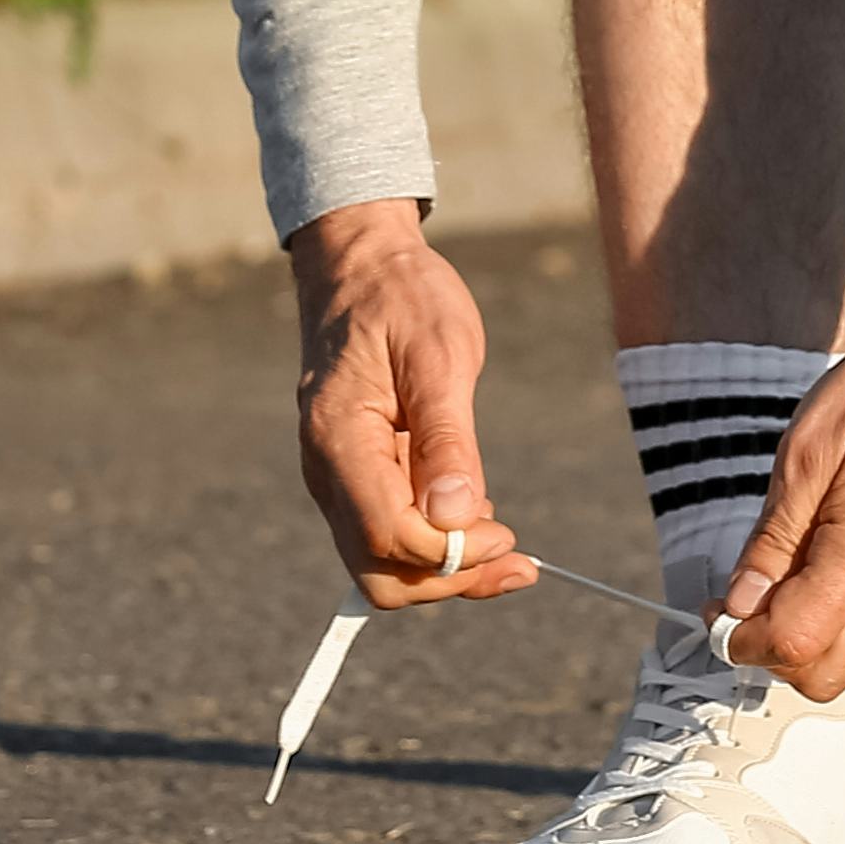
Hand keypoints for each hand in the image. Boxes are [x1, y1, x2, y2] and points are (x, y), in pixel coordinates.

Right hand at [287, 199, 534, 610]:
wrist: (362, 264)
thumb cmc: (403, 298)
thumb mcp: (439, 354)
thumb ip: (447, 439)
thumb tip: (457, 518)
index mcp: (340, 439)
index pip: (386, 536)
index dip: (451, 554)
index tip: (509, 536)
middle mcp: (326, 470)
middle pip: (379, 572)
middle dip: (449, 579)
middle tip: (517, 559)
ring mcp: (336, 477)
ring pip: (382, 562)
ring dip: (446, 568)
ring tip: (508, 542)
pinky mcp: (354, 475)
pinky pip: (386, 532)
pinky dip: (433, 544)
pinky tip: (478, 519)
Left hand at [714, 295, 844, 698]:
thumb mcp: (807, 451)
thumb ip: (773, 539)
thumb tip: (741, 602)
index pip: (792, 643)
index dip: (741, 639)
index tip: (718, 611)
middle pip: (825, 676)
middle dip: (774, 653)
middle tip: (747, 602)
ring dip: (812, 644)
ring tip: (785, 584)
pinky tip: (827, 575)